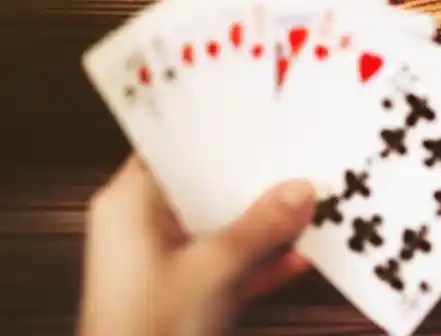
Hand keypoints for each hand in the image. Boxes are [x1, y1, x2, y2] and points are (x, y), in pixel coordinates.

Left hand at [78, 156, 315, 335]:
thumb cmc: (150, 327)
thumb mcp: (217, 268)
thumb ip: (263, 226)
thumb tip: (301, 190)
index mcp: (130, 205)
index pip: (176, 149)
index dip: (220, 135)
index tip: (264, 125)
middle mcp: (139, 228)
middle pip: (205, 189)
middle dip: (253, 184)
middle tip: (298, 163)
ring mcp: (159, 263)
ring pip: (218, 229)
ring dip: (262, 227)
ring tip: (310, 209)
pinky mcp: (179, 294)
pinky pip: (223, 265)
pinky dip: (255, 263)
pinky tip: (299, 258)